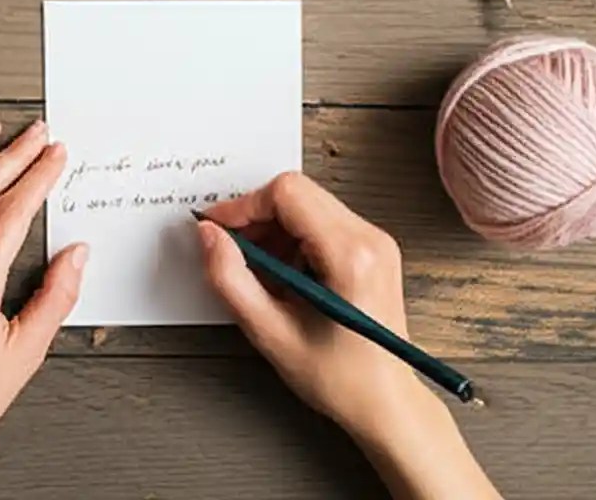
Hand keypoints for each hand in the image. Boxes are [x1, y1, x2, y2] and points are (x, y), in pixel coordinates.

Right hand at [197, 172, 499, 499]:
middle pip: (297, 193)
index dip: (243, 206)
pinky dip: (292, 241)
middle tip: (234, 253)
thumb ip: (232, 280)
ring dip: (273, 231)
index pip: (287, 194)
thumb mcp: (272, 334)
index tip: (217, 228)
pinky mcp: (371, 250)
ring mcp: (375, 242)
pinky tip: (284, 278)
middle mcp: (370, 239)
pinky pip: (321, 223)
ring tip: (262, 276)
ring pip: (307, 205)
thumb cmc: (342, 379)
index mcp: (351, 256)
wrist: (386, 402)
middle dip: (256, 218)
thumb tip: (209, 237)